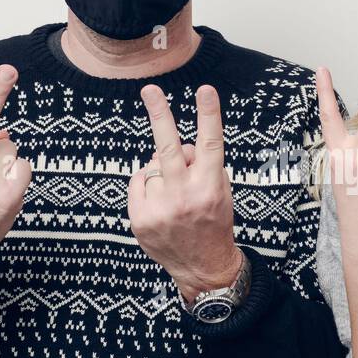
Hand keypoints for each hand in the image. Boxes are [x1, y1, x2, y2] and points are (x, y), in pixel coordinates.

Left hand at [127, 84, 242, 303]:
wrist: (203, 267)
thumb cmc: (213, 221)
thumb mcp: (219, 190)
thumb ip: (199, 165)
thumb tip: (174, 146)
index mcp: (210, 187)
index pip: (210, 144)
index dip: (208, 115)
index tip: (205, 90)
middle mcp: (185, 197)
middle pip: (168, 149)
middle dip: (160, 116)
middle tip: (150, 90)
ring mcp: (161, 210)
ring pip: (152, 167)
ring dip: (162, 171)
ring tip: (174, 194)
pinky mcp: (141, 220)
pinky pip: (138, 182)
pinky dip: (147, 185)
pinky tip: (160, 202)